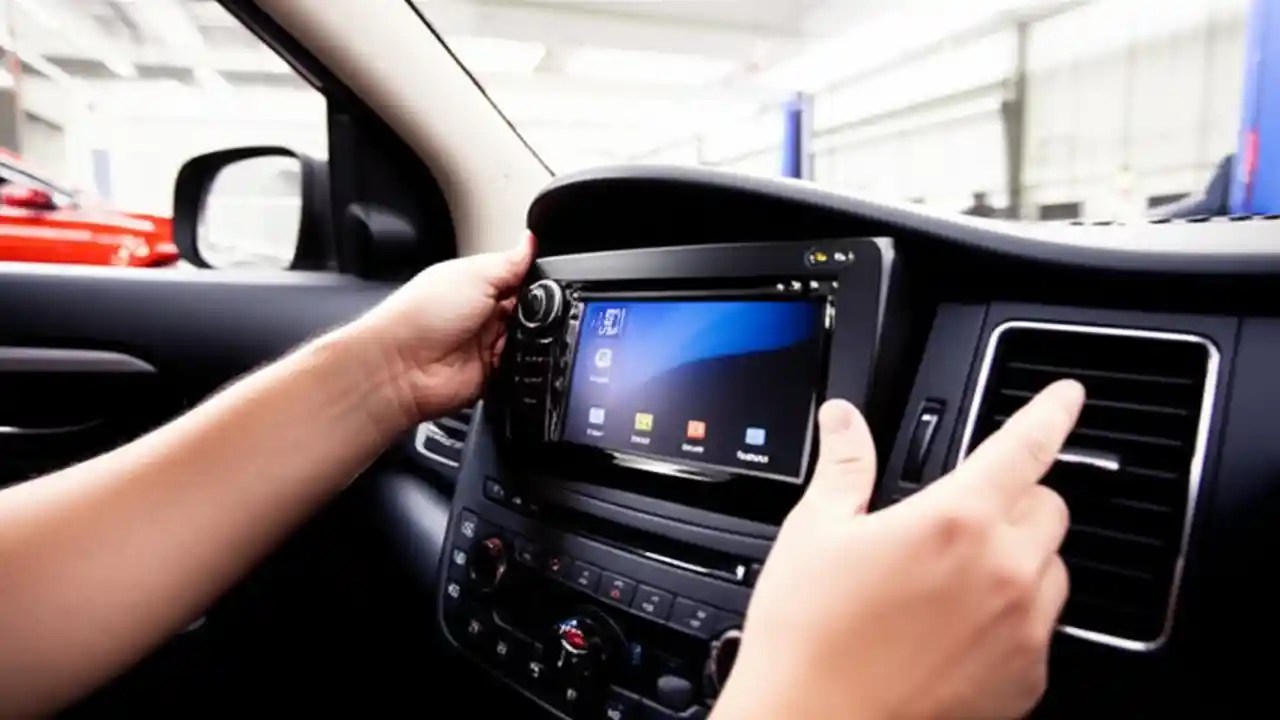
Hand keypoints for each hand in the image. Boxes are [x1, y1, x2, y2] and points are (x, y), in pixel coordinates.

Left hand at [346, 233, 534, 426]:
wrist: (402, 364)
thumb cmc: (422, 314)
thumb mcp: (474, 273)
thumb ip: (509, 262)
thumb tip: (531, 241)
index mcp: (477, 284)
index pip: (520, 278)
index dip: (534, 280)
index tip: (542, 281)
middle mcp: (482, 314)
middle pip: (529, 310)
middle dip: (533, 311)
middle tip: (519, 310)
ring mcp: (486, 345)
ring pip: (528, 340)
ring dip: (524, 338)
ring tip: (504, 334)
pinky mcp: (489, 373)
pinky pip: (519, 368)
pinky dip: (519, 363)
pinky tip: (503, 355)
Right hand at [714, 380, 1084, 719]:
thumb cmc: (809, 634)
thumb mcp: (815, 532)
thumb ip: (846, 465)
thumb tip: (845, 418)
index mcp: (954, 520)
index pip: (1026, 447)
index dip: (1051, 412)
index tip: (1068, 395)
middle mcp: (1003, 570)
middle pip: (1048, 507)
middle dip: (1014, 500)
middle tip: (957, 522)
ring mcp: (1022, 630)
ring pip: (1051, 568)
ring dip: (1019, 559)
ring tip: (954, 581)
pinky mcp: (1026, 679)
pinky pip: (1042, 629)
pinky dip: (1013, 618)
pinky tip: (956, 630)